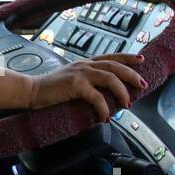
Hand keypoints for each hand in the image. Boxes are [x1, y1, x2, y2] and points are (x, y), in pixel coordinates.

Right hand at [27, 53, 145, 119]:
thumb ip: (86, 82)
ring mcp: (80, 74)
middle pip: (115, 66)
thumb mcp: (71, 80)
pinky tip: (105, 117)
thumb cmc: (51, 89)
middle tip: (142, 84)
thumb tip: (103, 95)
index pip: (111, 57)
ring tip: (127, 104)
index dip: (127, 57)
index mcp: (85, 63)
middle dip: (131, 74)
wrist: (32, 91)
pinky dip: (104, 108)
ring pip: (110, 78)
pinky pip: (96, 97)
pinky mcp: (74, 85)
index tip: (141, 59)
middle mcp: (84, 65)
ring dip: (122, 91)